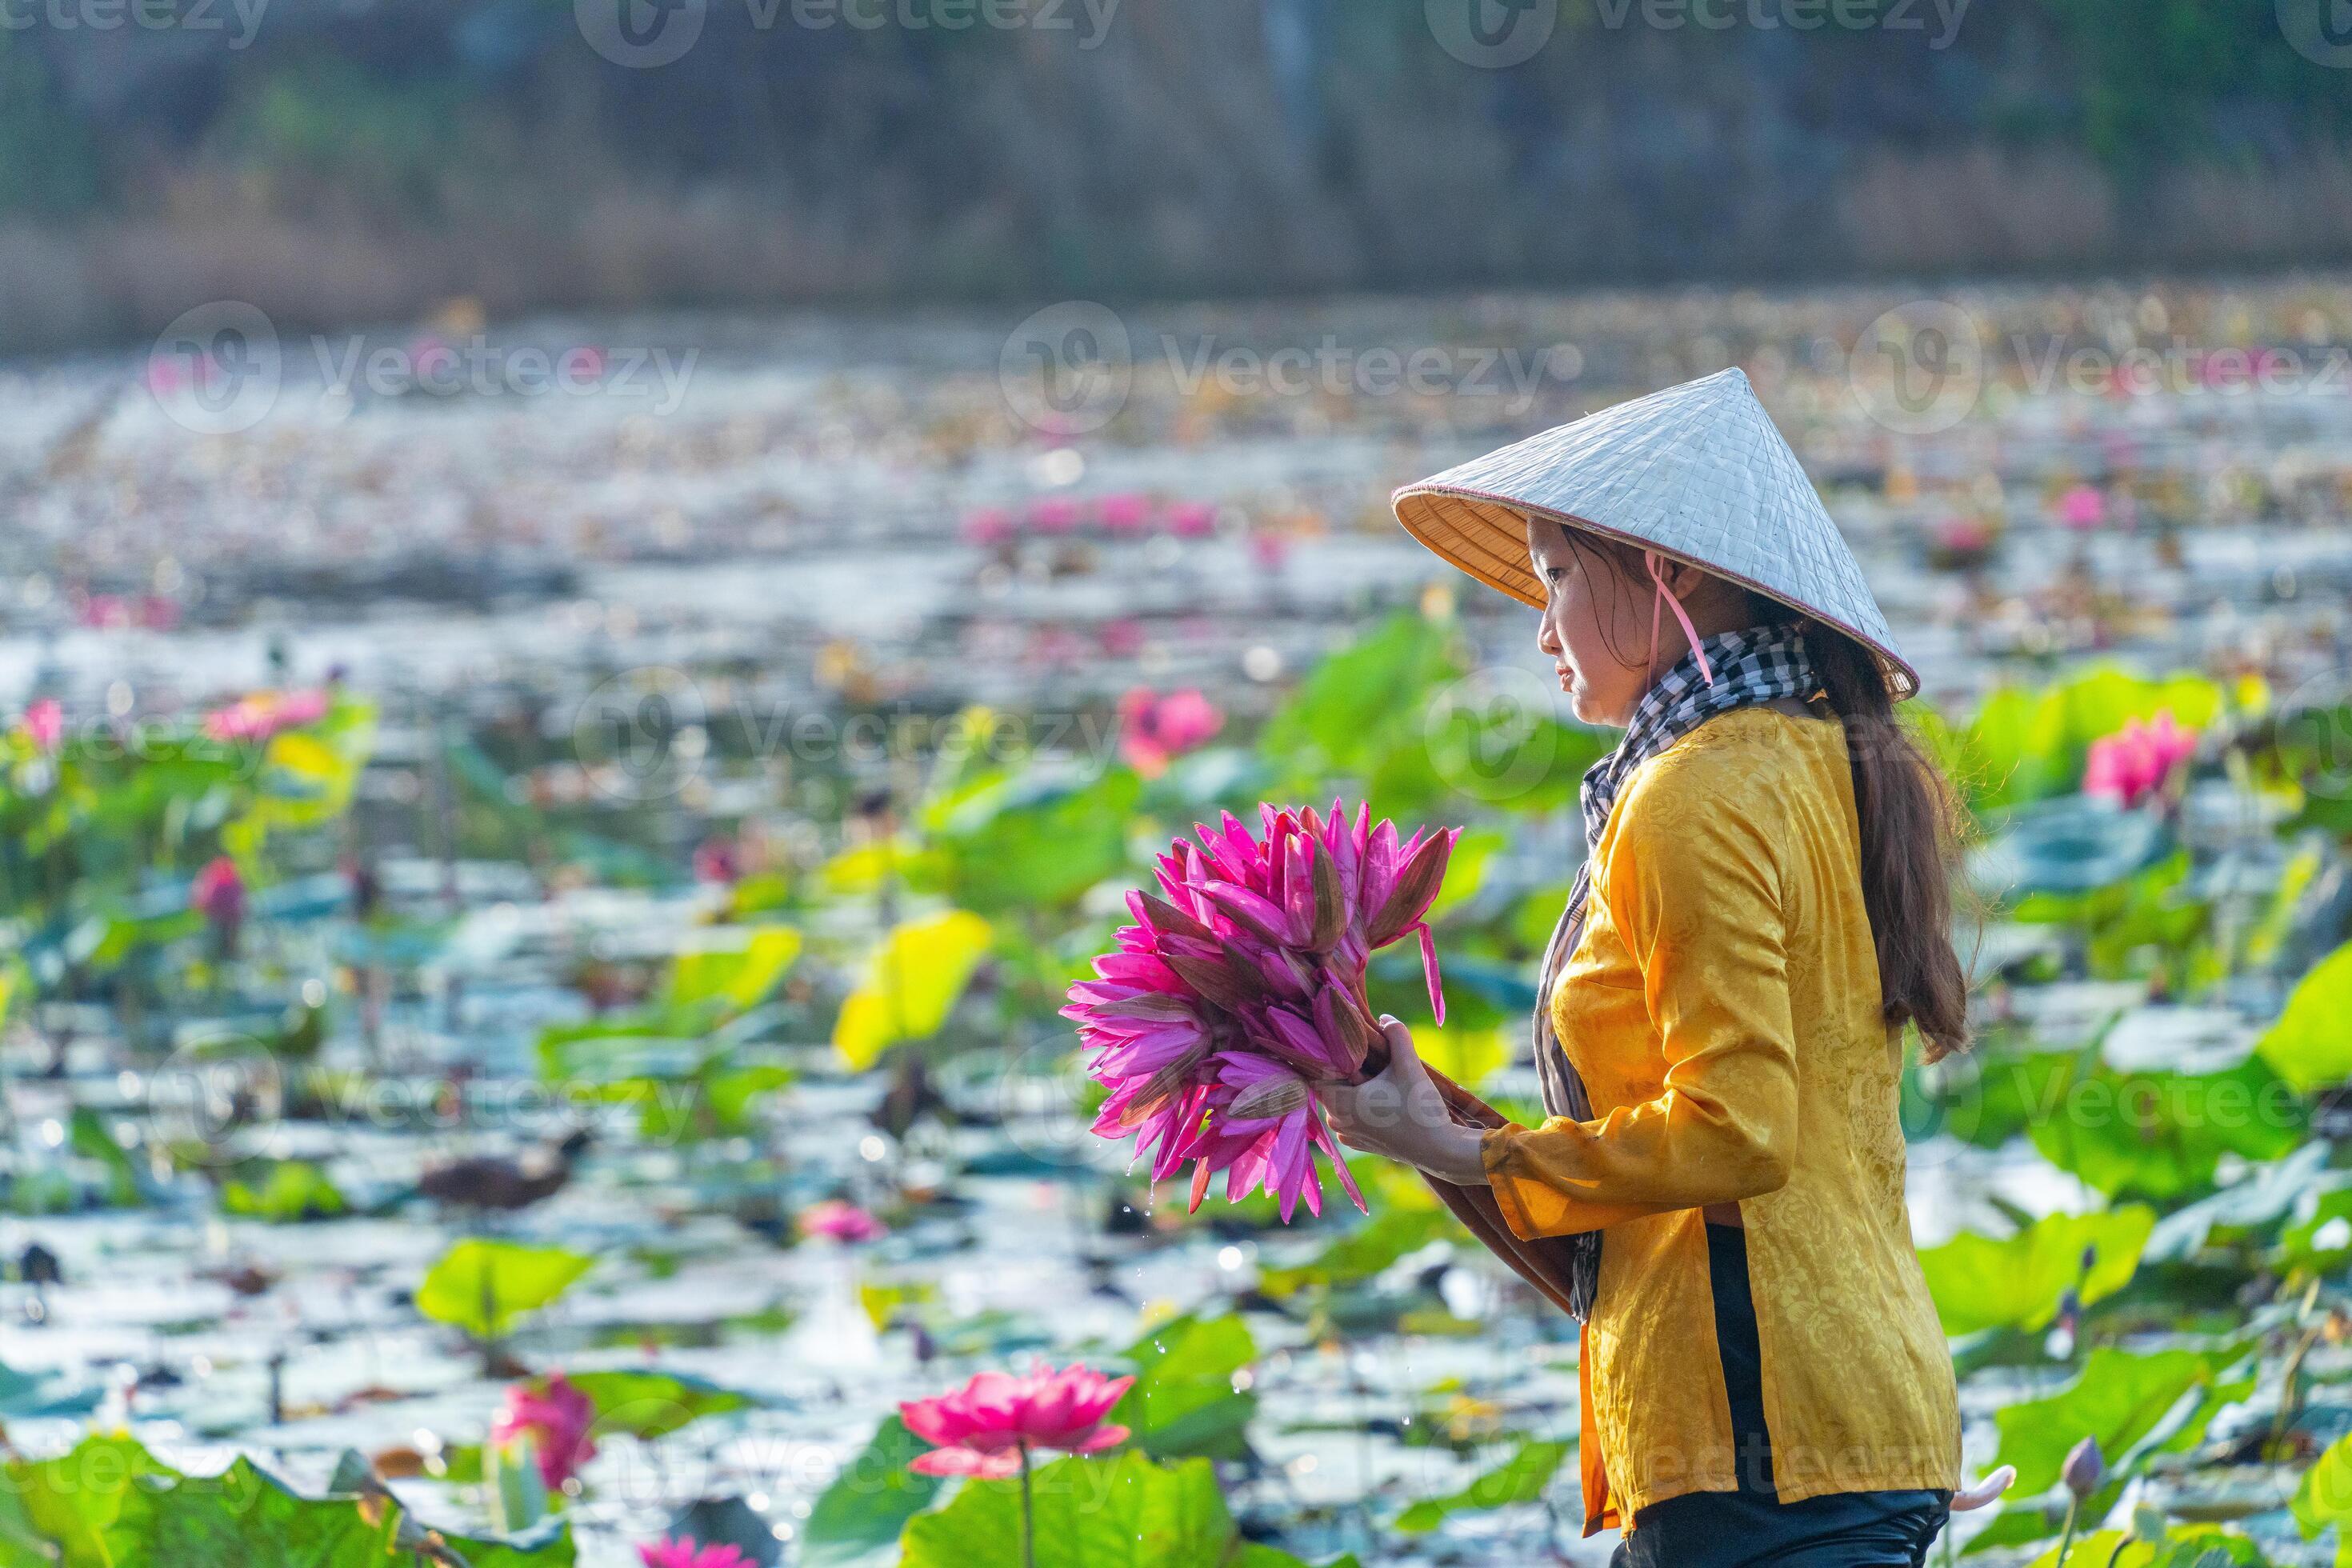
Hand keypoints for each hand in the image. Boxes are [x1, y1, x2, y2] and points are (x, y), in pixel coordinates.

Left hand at [1319, 1017, 1488, 1186]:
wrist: (1441, 1150)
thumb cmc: (1420, 1109)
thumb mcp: (1409, 1065)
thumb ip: (1396, 1034)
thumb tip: (1384, 1018)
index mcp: (1338, 1103)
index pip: (1317, 1071)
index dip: (1330, 1053)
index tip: (1346, 1040)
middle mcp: (1336, 1122)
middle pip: (1331, 1084)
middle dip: (1346, 1068)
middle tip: (1368, 1053)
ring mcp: (1347, 1135)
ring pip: (1342, 1099)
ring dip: (1355, 1086)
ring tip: (1378, 1074)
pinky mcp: (1360, 1143)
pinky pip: (1351, 1115)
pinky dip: (1361, 1104)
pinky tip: (1382, 1095)